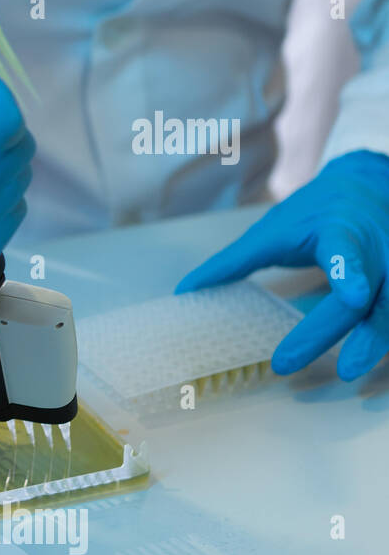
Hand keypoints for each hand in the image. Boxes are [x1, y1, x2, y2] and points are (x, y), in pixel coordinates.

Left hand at [177, 149, 388, 380]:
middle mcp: (381, 252)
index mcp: (343, 233)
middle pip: (372, 298)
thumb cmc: (315, 212)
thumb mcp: (273, 230)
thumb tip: (186, 290)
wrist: (368, 183)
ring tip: (348, 372)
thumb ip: (234, 262)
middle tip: (309, 365)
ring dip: (377, 343)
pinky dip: (386, 338)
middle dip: (347, 333)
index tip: (355, 296)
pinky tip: (373, 366)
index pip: (350, 254)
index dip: (353, 274)